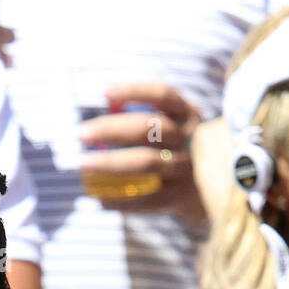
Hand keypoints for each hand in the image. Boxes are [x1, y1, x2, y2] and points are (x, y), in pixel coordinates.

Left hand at [78, 81, 205, 224]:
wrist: (207, 193)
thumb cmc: (174, 154)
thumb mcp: (171, 131)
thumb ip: (142, 122)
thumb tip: (97, 118)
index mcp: (187, 116)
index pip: (164, 95)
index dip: (135, 90)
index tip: (105, 91)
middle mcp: (189, 139)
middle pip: (150, 127)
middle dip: (112, 128)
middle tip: (80, 133)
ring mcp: (185, 168)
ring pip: (146, 161)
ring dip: (110, 162)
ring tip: (82, 163)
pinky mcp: (177, 196)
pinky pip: (145, 198)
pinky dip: (118, 198)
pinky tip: (98, 198)